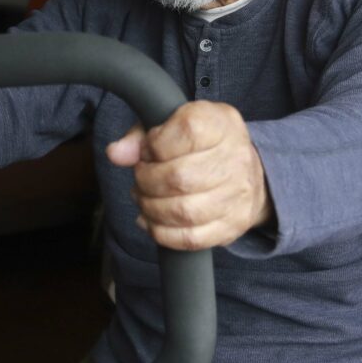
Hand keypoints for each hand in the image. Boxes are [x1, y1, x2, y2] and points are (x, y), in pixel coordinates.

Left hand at [104, 100, 272, 250]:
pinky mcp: (232, 225)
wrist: (245, 170)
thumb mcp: (173, 123)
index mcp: (221, 123)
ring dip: (151, 208)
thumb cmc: (201, 143)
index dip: (155, 144)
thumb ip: (142, 135)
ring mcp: (237, 195)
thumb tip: (116, 153)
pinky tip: (153, 220)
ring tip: (144, 198)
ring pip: (183, 211)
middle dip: (147, 180)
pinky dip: (162, 233)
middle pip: (180, 177)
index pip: (187, 131)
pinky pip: (191, 238)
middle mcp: (235, 158)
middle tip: (141, 178)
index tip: (147, 151)